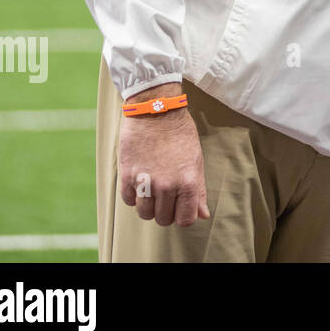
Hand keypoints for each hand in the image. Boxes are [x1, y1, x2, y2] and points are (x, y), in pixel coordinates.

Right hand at [118, 83, 209, 226]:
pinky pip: (128, 201)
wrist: (156, 110)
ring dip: (148, 206)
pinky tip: (140, 181)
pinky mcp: (127, 175)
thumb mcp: (196, 160)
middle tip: (166, 196)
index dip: (183, 216)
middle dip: (165, 211)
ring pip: (144, 214)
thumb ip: (199, 190)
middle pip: (163, 219)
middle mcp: (166, 185)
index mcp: (188, 182)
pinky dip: (133, 196)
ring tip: (152, 189)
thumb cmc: (180, 133)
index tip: (180, 208)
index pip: (185, 219)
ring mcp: (145, 181)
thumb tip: (203, 214)